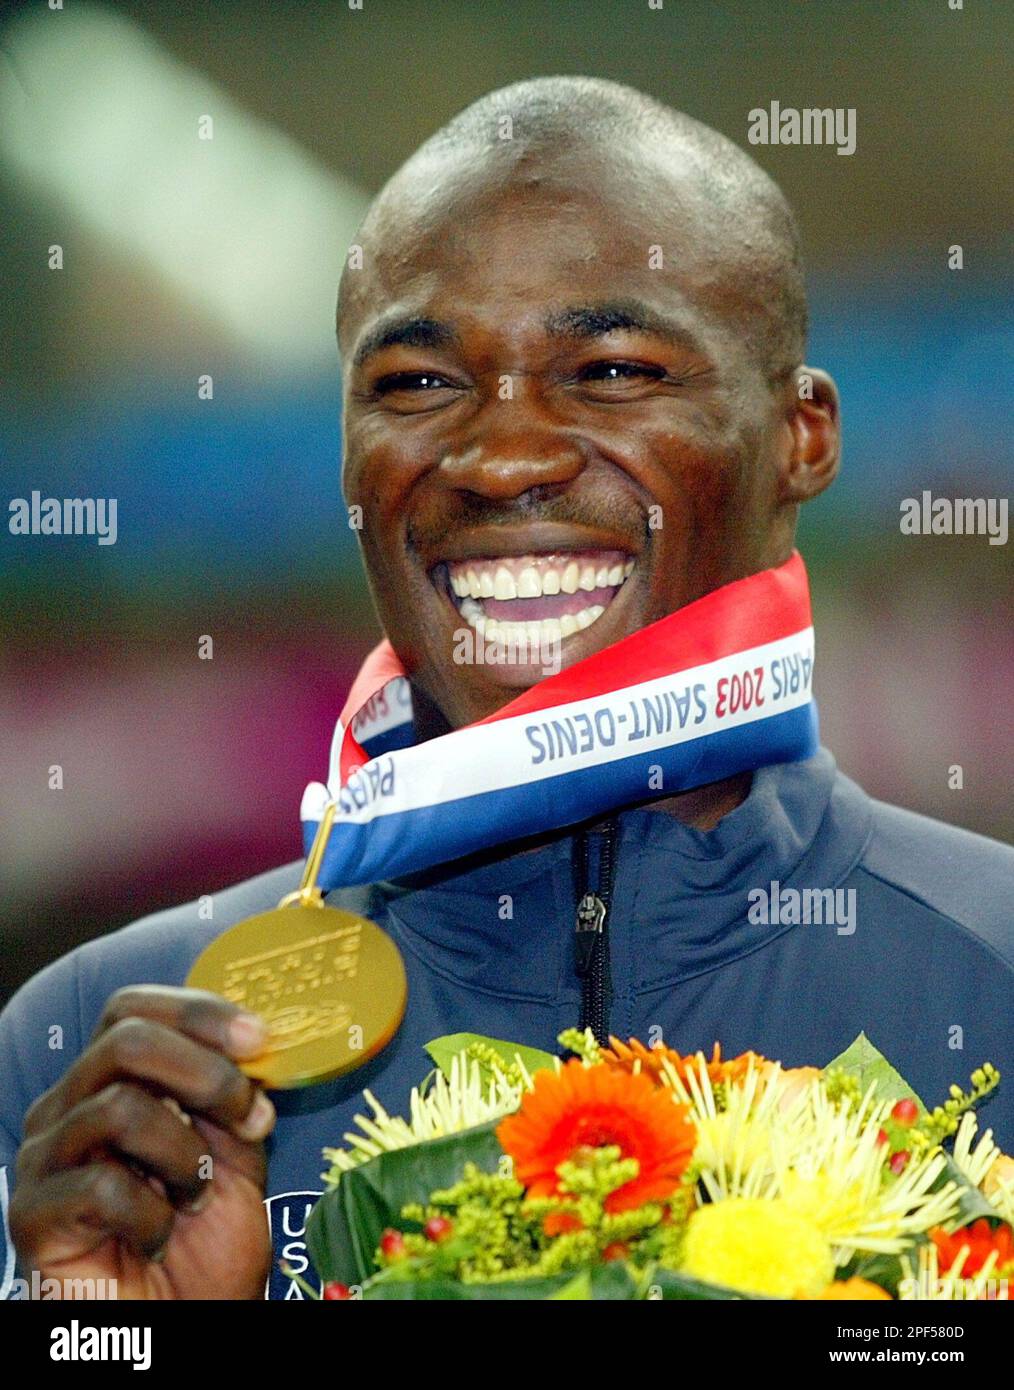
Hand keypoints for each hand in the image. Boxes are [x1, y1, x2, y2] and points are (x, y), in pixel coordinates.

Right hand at [10, 986, 276, 1299]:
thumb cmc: (198, 1247)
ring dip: (184, 1153)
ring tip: (196, 1195)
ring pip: (120, 1107)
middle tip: (246, 1116)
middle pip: (125, 1040)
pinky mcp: (34, 1216)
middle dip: (205, 1072)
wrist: (177, 1328)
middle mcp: (67, 1107)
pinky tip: (160, 1236)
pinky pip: (102, 1186)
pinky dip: (153, 1213)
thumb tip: (259, 1046)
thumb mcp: (235, 1158)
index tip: (260, 1037)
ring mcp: (44, 1159)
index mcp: (109, 1082)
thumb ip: (237, 1100)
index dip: (199, 1013)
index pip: (133, 1010)